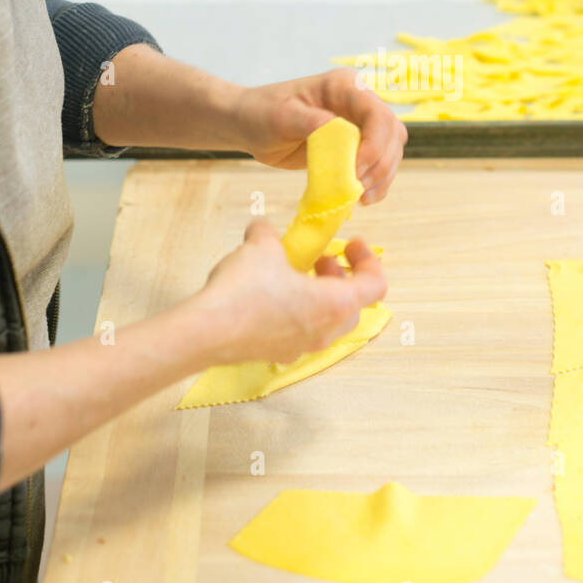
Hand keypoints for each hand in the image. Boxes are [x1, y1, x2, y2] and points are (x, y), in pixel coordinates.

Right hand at [189, 218, 386, 366]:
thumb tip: (261, 229)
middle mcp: (325, 331)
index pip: (375, 286)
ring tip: (293, 273)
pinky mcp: (279, 354)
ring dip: (319, 294)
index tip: (351, 243)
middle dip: (341, 278)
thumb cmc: (246, 289)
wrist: (207, 332)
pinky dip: (298, 311)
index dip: (369, 260)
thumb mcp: (262, 247)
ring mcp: (302, 347)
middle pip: (353, 305)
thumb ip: (268, 234)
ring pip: (327, 321)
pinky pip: (301, 332)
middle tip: (322, 258)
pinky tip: (270, 295)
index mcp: (335, 304)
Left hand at [233, 67, 407, 204]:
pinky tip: (362, 198)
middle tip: (359, 189)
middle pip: (391, 133)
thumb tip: (334, 128)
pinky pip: (379, 165)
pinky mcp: (356, 146)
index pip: (376, 113)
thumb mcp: (281, 115)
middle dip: (381, 163)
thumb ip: (310, 121)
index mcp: (344, 86)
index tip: (357, 169)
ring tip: (362, 198)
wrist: (251, 124)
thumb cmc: (262, 112)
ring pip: (391, 151)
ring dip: (382, 176)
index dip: (375, 143)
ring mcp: (360, 124)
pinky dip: (376, 183)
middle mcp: (359, 102)